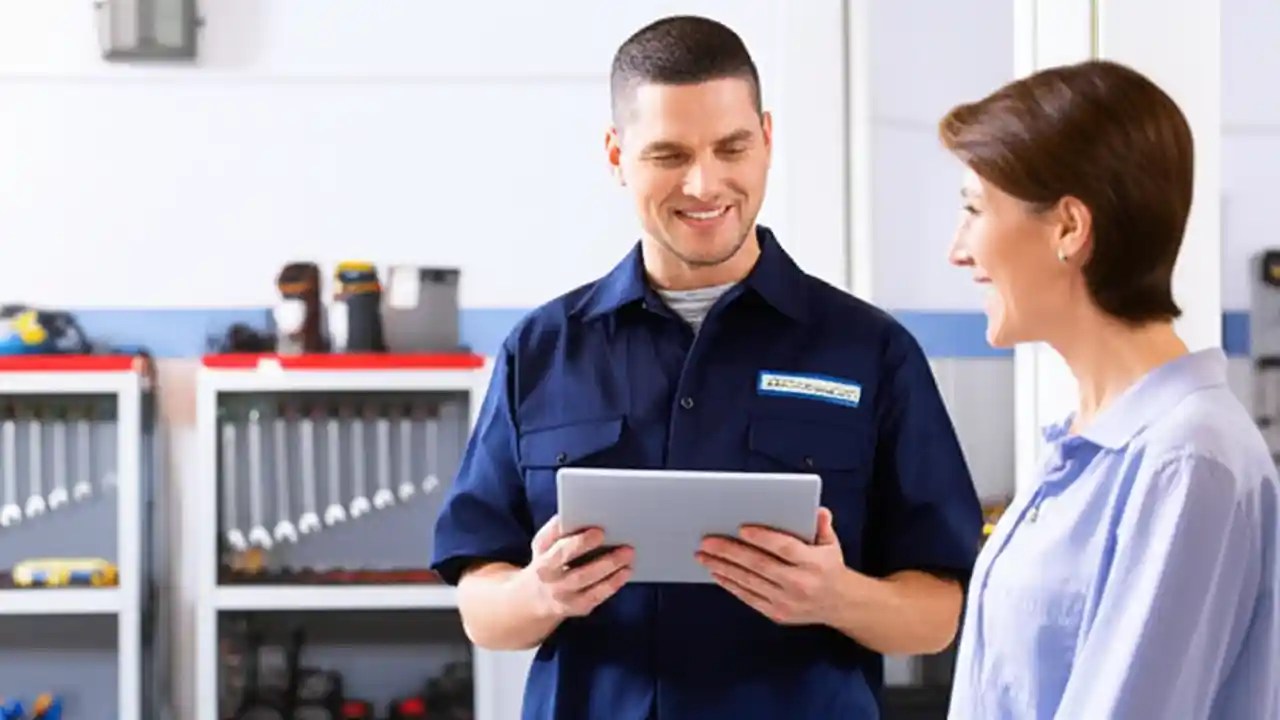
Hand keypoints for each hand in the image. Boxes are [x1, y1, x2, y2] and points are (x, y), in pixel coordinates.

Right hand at [519, 514, 633, 619]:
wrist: (534, 598)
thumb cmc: (548, 561)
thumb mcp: (545, 545)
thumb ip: (558, 530)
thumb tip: (581, 513)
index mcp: (542, 556)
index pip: (556, 546)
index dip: (578, 540)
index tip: (599, 530)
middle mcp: (548, 576)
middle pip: (572, 565)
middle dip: (597, 555)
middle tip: (622, 544)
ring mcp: (561, 594)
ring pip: (585, 580)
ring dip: (609, 567)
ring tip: (628, 554)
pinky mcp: (576, 607)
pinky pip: (595, 596)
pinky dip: (612, 584)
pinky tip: (626, 571)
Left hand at [696, 507, 845, 625]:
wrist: (840, 604)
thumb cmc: (829, 567)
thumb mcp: (831, 543)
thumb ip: (821, 525)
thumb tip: (817, 510)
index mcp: (814, 563)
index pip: (785, 548)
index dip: (762, 538)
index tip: (741, 528)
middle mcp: (799, 584)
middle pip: (759, 565)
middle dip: (730, 552)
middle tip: (707, 541)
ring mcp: (786, 601)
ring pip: (749, 582)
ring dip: (723, 567)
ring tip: (703, 556)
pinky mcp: (777, 613)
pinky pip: (749, 597)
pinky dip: (730, 585)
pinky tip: (716, 573)